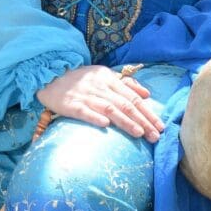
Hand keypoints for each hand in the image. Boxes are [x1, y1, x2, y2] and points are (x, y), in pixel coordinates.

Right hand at [36, 66, 164, 141]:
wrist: (50, 74)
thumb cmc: (80, 79)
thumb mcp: (104, 75)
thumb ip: (126, 83)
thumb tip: (146, 93)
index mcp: (109, 78)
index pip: (132, 97)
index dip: (147, 112)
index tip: (160, 126)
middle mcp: (100, 86)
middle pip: (125, 104)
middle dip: (143, 121)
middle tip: (155, 136)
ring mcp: (85, 95)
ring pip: (109, 108)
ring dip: (126, 121)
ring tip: (140, 133)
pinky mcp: (70, 104)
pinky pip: (84, 111)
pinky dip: (95, 117)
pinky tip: (106, 125)